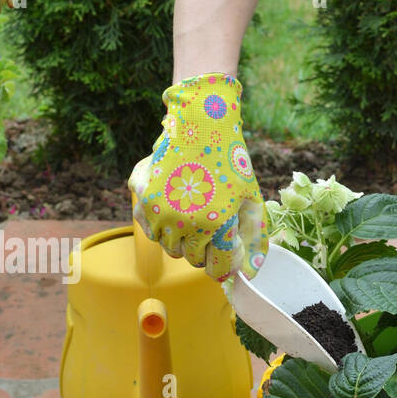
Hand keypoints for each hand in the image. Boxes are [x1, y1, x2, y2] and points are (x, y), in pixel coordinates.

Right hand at [128, 73, 268, 280]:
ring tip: (193, 219)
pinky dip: (160, 226)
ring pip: (169, 246)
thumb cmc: (231, 161)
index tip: (225, 255)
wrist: (201, 123)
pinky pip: (148, 228)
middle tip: (210, 232)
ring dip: (182, 240)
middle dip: (203, 251)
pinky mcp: (142, 197)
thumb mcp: (251, 199)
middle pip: (191, 259)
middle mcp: (183, 221)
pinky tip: (173, 211)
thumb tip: (249, 273)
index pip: (217, 267)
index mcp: (215, 224)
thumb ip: (254, 238)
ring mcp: (159, 210)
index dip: (224, 265)